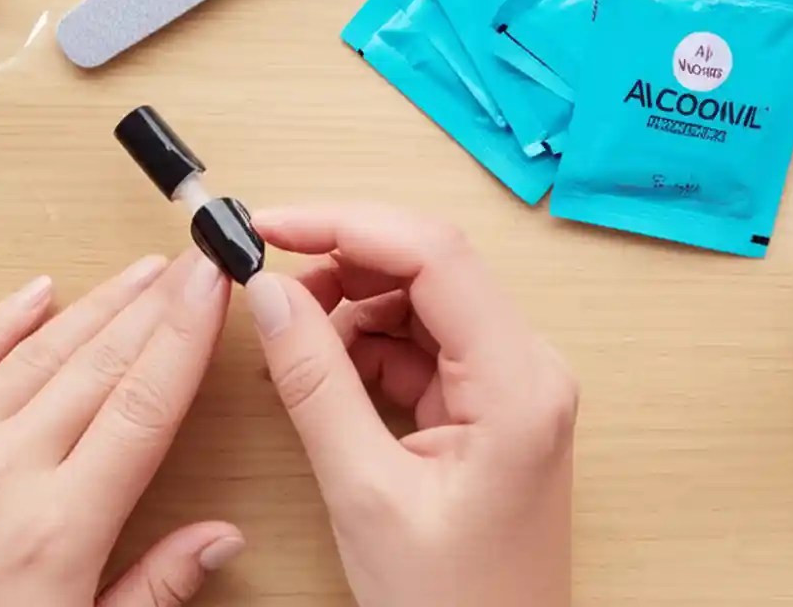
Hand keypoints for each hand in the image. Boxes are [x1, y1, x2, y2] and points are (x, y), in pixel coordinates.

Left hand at [0, 250, 242, 606]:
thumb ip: (157, 586)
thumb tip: (224, 536)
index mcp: (60, 528)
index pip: (144, 406)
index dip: (185, 337)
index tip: (214, 287)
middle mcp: (2, 475)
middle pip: (99, 367)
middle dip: (155, 305)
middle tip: (192, 261)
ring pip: (36, 356)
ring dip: (96, 305)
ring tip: (141, 272)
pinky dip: (0, 323)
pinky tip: (38, 291)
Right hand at [244, 205, 577, 606]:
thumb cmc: (452, 603)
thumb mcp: (366, 493)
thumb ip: (315, 383)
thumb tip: (269, 295)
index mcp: (517, 383)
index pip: (433, 254)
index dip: (344, 223)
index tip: (270, 226)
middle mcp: (526, 368)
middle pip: (427, 267)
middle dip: (340, 264)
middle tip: (265, 283)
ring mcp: (508, 385)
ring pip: (417, 302)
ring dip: (346, 309)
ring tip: (289, 349)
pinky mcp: (485, 405)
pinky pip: (417, 345)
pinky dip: (361, 349)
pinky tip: (319, 376)